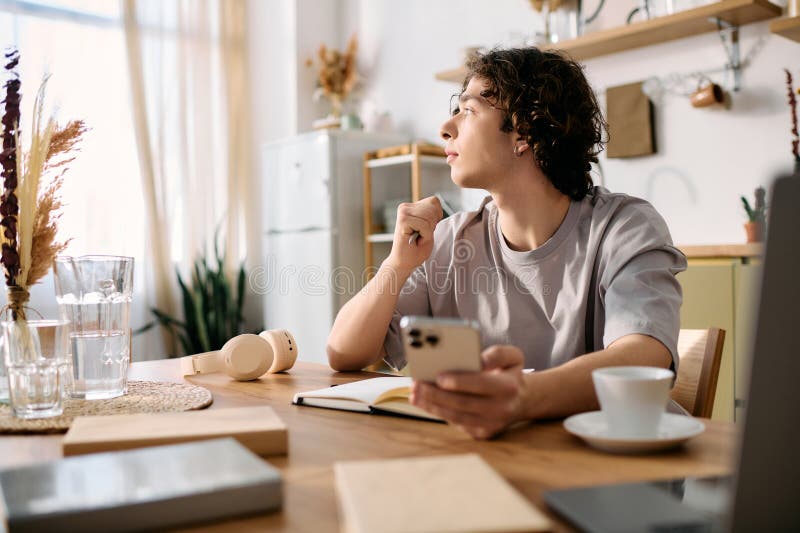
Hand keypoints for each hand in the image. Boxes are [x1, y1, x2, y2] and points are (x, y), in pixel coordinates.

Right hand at [384, 196, 442, 275]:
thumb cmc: (416, 249)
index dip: (436, 217)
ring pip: (430, 217)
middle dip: (432, 225)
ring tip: (418, 238)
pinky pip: (425, 225)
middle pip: (433, 208)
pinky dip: (425, 236)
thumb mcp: (430, 228)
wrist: (403, 263)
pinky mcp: (403, 220)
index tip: (425, 230)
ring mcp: (403, 212)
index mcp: (411, 207)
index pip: (434, 201)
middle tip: (420, 236)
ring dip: (428, 232)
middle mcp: (405, 207)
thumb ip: (432, 214)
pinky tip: (416, 240)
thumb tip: (434, 201)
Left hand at [410, 345, 525, 439]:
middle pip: (462, 403)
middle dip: (436, 394)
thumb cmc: (510, 374)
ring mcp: (491, 424)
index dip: (459, 382)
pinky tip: (424, 402)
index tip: (439, 377)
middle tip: (416, 384)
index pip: (480, 385)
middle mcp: (500, 409)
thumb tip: (478, 360)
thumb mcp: (513, 356)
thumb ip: (497, 353)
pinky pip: (456, 423)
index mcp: (508, 388)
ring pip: (456, 416)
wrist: (522, 401)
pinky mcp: (482, 433)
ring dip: (431, 405)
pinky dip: (438, 412)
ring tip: (414, 394)